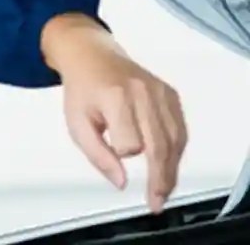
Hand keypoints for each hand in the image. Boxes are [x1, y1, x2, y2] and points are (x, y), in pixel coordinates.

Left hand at [40, 13, 186, 213]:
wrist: (91, 56)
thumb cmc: (82, 90)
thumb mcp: (76, 122)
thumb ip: (97, 154)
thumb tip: (121, 182)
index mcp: (115, 97)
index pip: (130, 142)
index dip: (122, 153)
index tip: (115, 153)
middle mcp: (143, 93)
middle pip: (160, 145)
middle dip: (160, 179)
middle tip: (156, 201)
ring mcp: (161, 92)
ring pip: (176, 140)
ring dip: (172, 170)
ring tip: (163, 190)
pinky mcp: (171, 94)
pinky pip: (180, 129)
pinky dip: (177, 151)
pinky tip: (169, 165)